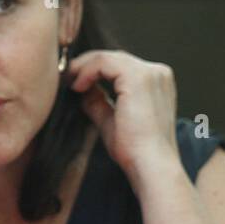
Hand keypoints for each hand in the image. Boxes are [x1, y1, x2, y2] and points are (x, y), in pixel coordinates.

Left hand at [67, 50, 179, 186]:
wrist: (150, 165)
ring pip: (107, 57)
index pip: (121, 67)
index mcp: (158, 84)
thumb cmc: (137, 151)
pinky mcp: (138, 77)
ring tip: (69, 82)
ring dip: (84, 67)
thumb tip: (84, 90)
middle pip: (114, 58)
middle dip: (87, 66)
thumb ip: (100, 102)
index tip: (74, 83)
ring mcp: (150, 73)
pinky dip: (86, 71)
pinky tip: (77, 86)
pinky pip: (104, 62)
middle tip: (66, 79)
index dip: (94, 71)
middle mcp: (158, 73)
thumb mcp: (113, 121)